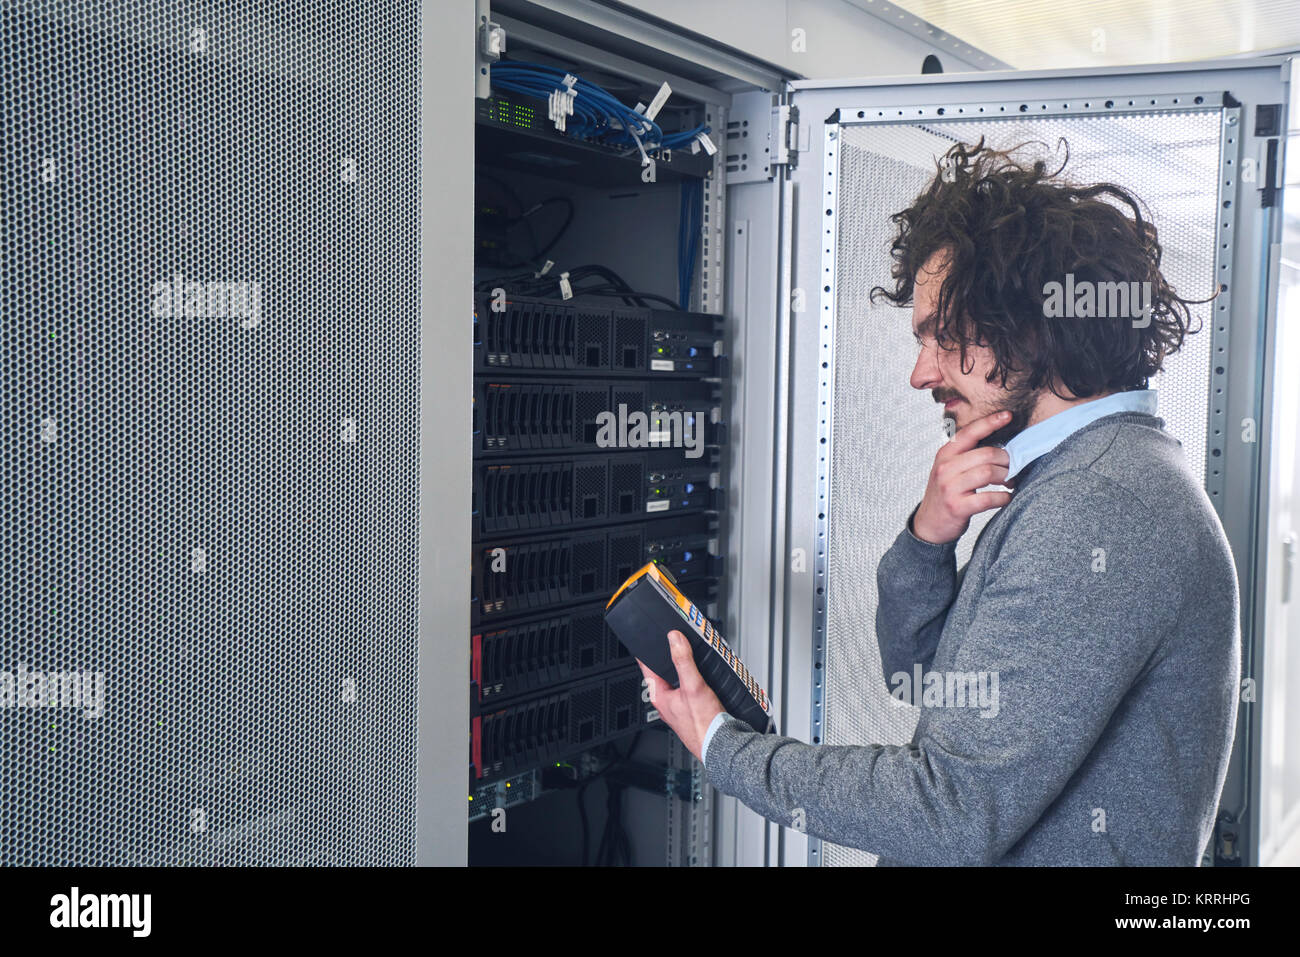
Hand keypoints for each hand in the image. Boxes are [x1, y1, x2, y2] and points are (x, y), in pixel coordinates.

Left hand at [636, 630, 724, 762]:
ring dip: (684, 670)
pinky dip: (695, 681)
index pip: (646, 667)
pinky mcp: (692, 711)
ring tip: (691, 656)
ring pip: (678, 682)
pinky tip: (705, 680)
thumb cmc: (703, 724)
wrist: (720, 745)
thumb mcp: (693, 686)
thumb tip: (674, 639)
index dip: (647, 651)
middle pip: (664, 673)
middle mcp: (667, 702)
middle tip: (675, 642)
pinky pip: (689, 690)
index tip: (646, 638)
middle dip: (670, 658)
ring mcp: (679, 708)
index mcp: (660, 696)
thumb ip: (683, 661)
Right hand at [912, 409, 1014, 544]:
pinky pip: (989, 498)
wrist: (929, 524)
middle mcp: (945, 468)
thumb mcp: (948, 468)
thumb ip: (967, 454)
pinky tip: (1005, 498)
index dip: (990, 422)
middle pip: (986, 454)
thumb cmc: (946, 493)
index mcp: (945, 454)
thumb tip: (1001, 443)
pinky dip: (1003, 498)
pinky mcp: (958, 507)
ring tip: (1010, 482)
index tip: (1008, 416)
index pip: (969, 432)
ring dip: (1006, 477)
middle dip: (1006, 460)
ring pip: (989, 473)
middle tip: (1012, 467)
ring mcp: (950, 487)